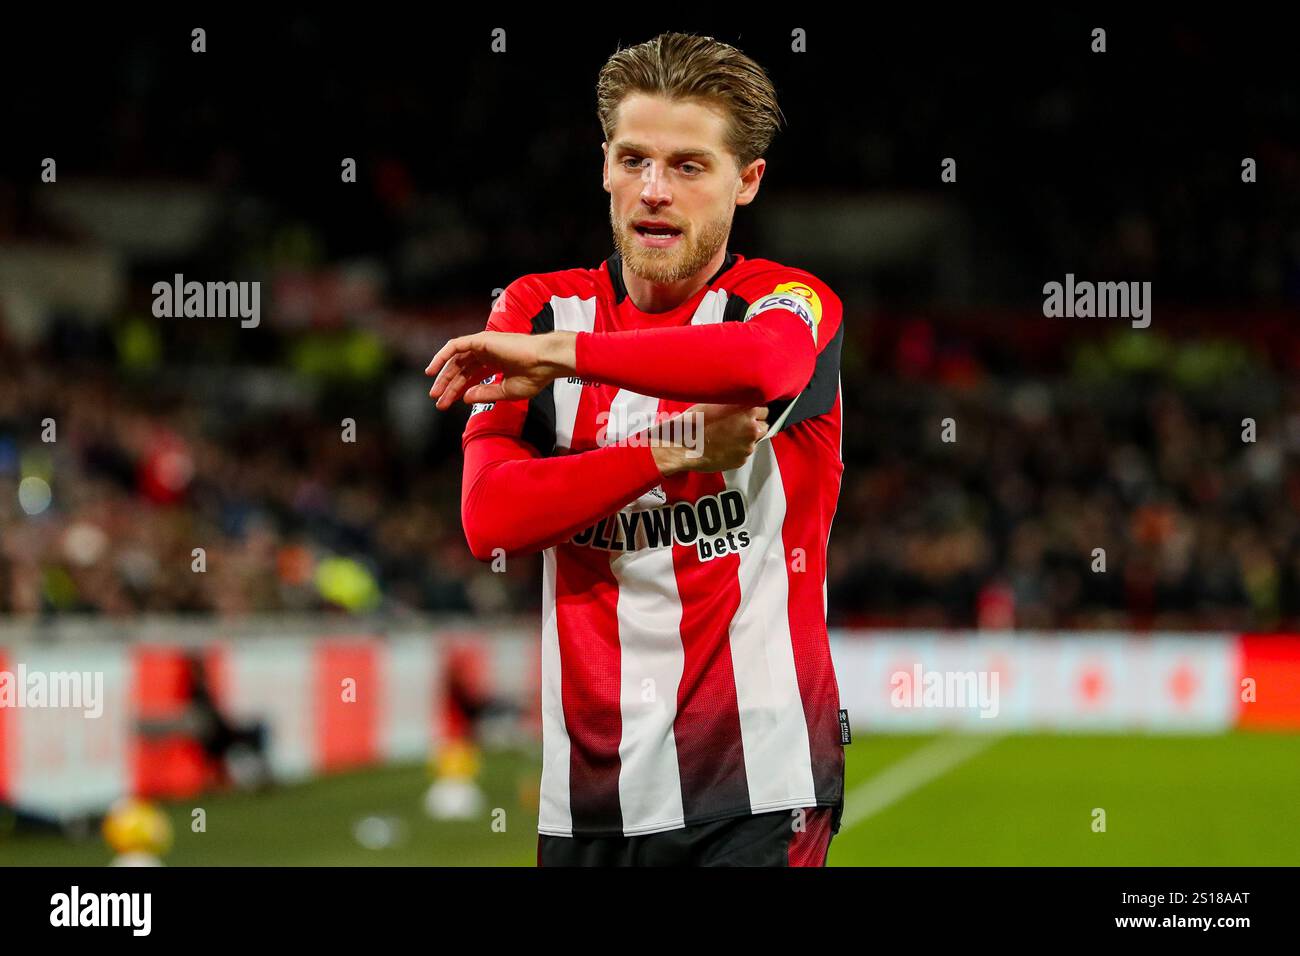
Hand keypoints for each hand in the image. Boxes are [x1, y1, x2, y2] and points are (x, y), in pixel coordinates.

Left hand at [425, 331, 576, 409]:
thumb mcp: (506, 391)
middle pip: (461, 369)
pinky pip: (455, 346)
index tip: (447, 404)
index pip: (470, 377)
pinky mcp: (481, 340)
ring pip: (456, 359)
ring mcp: (483, 345)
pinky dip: (442, 356)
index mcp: (496, 363)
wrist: (546, 362)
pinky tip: (433, 371)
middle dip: (448, 385)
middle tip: (438, 401)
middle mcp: (488, 352)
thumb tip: (465, 397)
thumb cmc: (535, 375)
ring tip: (435, 391)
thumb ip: (485, 393)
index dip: (457, 391)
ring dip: (444, 375)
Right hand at [650, 404, 767, 475]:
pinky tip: (723, 447)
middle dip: (754, 426)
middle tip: (739, 426)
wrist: (683, 445)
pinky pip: (744, 453)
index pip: (765, 410)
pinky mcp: (741, 460)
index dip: (755, 412)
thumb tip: (743, 403)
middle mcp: (752, 428)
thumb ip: (735, 403)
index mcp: (748, 410)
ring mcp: (748, 447)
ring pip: (754, 441)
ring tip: (727, 437)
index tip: (747, 414)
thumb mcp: (715, 403)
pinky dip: (737, 450)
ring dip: (746, 439)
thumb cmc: (695, 421)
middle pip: (764, 426)